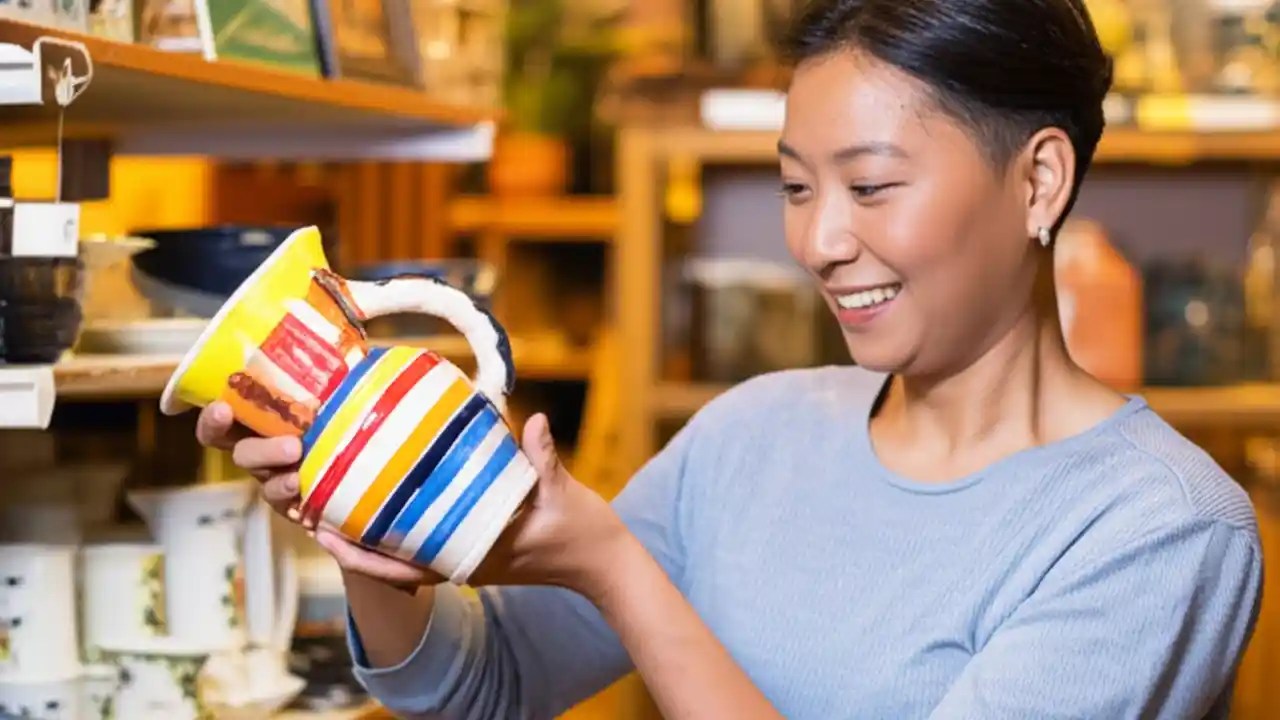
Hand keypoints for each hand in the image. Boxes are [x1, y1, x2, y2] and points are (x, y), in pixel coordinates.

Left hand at [195, 402, 632, 599]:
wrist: (601, 560)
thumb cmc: (580, 531)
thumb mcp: (561, 492)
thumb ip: (542, 458)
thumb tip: (530, 422)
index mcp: (473, 558)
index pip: (405, 568)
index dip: (361, 556)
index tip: (325, 535)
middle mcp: (461, 562)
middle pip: (391, 561)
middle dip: (349, 542)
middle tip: (310, 510)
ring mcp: (465, 556)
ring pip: (402, 552)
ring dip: (367, 534)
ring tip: (330, 503)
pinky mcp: (473, 547)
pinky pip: (425, 541)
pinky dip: (398, 525)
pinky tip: (382, 496)